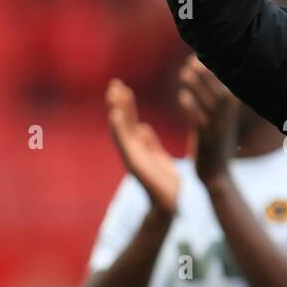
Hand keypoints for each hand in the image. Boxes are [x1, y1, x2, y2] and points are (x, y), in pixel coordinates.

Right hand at [105, 78, 179, 214]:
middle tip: (115, 83)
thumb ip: (151, 144)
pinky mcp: (134, 164)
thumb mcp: (160, 158)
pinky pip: (124, 143)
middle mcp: (133, 151)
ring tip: (113, 93)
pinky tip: (115, 114)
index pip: (131, 122)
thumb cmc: (167, 185)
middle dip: (119, 103)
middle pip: (123, 123)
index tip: (123, 88)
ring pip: (121, 130)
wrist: (173, 204)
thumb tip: (144, 127)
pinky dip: (119, 128)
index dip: (126, 105)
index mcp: (140, 148)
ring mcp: (132, 157)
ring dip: (117, 111)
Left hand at [177, 55, 239, 184]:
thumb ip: (212, 93)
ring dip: (194, 83)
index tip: (198, 55)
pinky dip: (189, 105)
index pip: (226, 76)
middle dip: (203, 70)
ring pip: (205, 95)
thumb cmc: (215, 139)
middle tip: (190, 62)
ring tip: (184, 74)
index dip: (212, 64)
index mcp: (234, 104)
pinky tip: (183, 98)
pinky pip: (196, 114)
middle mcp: (228, 112)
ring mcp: (218, 123)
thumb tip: (199, 68)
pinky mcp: (206, 135)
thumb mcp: (220, 115)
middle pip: (216, 82)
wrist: (216, 172)